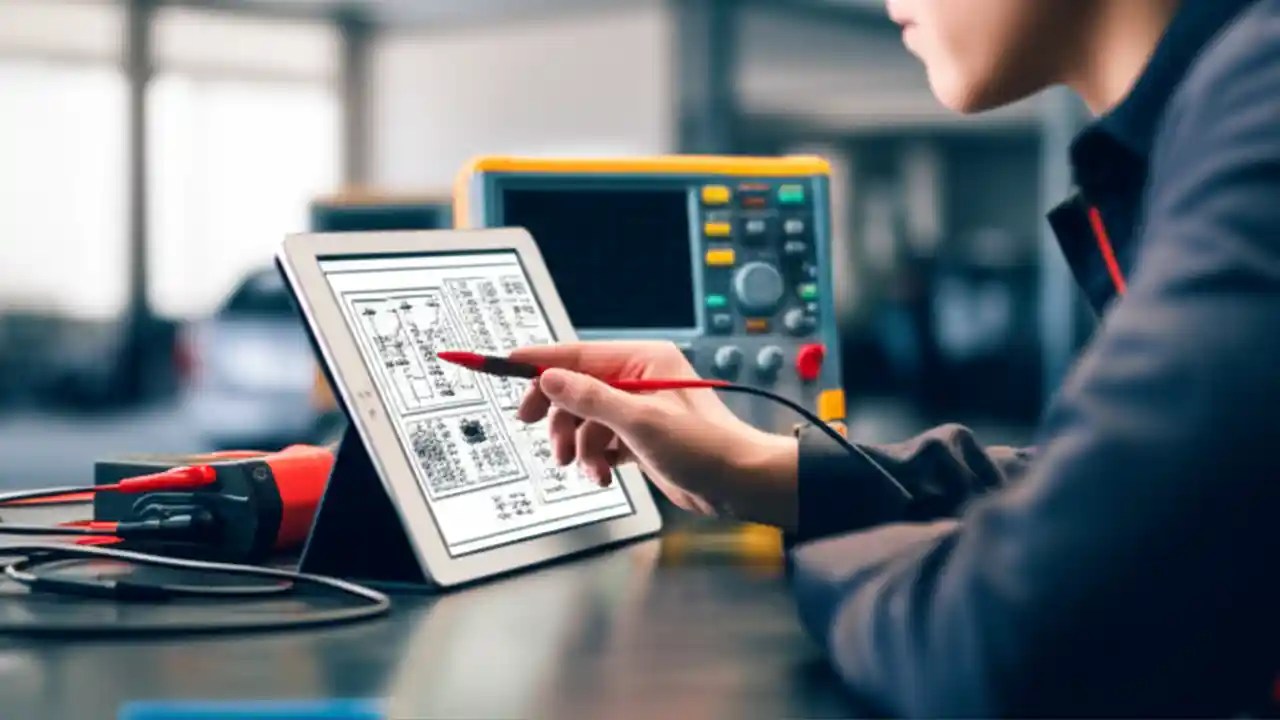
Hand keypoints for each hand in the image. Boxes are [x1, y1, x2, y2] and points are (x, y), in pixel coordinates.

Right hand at [511, 341, 798, 529]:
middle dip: (557, 413)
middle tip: (535, 428)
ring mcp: (638, 409)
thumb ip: (590, 398)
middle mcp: (639, 379)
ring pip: (584, 419)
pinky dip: (595, 458)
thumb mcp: (640, 421)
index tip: (505, 365)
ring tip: (585, 465)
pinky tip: (601, 474)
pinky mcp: (639, 437)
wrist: (739, 484)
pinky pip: (600, 441)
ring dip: (578, 445)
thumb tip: (550, 380)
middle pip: (575, 387)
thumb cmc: (705, 446)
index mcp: (644, 361)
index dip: (539, 362)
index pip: (578, 355)